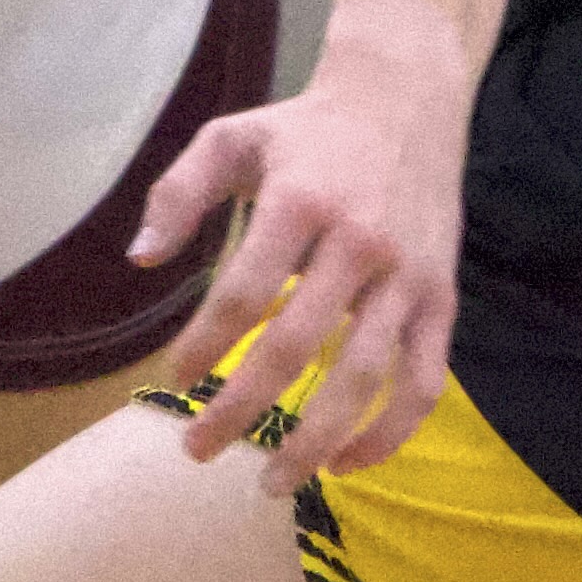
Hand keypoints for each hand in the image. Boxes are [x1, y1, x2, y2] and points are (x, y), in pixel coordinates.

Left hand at [136, 34, 466, 489]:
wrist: (405, 99)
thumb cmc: (306, 129)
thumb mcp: (232, 137)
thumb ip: (179, 192)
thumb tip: (140, 259)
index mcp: (300, 201)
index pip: (244, 292)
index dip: (204, 345)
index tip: (176, 379)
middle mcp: (358, 241)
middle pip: (295, 345)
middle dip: (241, 407)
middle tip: (197, 450)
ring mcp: (406, 275)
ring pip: (365, 377)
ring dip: (315, 440)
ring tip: (272, 482)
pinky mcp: (441, 297)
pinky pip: (424, 380)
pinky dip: (391, 433)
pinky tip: (346, 463)